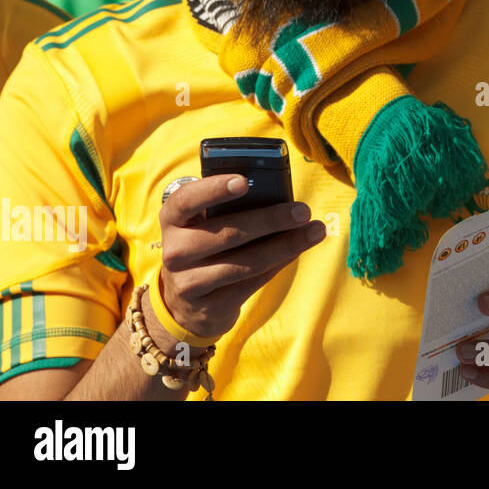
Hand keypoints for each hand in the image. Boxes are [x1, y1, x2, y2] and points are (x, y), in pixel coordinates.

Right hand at [154, 175, 325, 341]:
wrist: (185, 304)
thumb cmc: (205, 247)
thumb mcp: (204, 225)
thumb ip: (229, 209)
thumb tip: (281, 198)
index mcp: (173, 220)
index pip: (187, 200)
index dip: (214, 190)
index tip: (244, 181)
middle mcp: (175, 251)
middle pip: (229, 233)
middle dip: (272, 220)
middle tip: (303, 211)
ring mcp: (189, 282)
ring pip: (248, 261)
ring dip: (287, 245)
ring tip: (315, 231)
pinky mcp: (209, 306)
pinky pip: (253, 282)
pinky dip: (280, 263)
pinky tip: (297, 250)